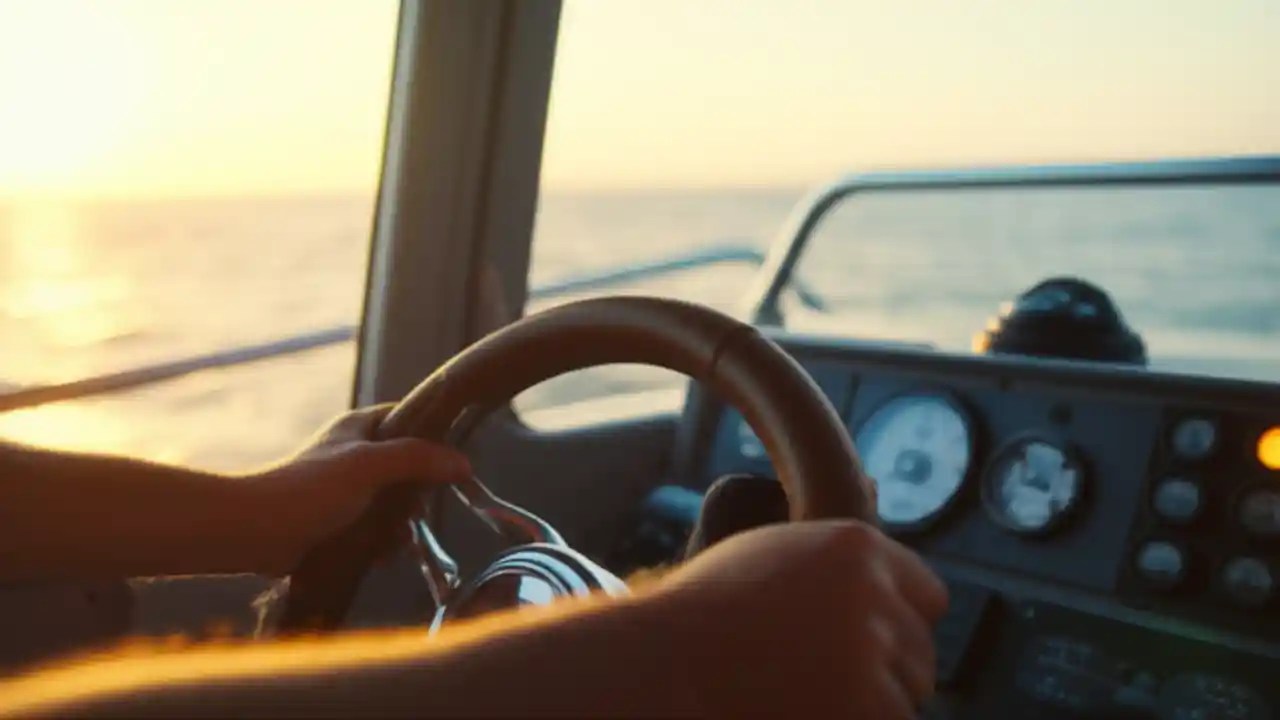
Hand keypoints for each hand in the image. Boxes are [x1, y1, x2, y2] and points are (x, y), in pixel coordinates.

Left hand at [245, 404, 470, 574]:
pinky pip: (375, 528)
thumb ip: (417, 459)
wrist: (256, 532)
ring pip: (393, 501)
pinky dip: (382, 542)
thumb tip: (463, 463)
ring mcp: (346, 489)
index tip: (452, 458)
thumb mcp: (369, 465)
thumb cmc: (311, 490)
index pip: (409, 417)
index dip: (433, 434)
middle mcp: (354, 454)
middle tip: (416, 508)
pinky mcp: (339, 521)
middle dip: (417, 491)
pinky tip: (382, 554)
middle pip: (407, 465)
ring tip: (397, 538)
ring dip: (400, 523)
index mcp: (360, 427)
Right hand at [649, 520, 947, 717]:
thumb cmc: (703, 614)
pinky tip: (805, 711)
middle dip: (886, 673)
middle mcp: (875, 591)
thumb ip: (832, 561)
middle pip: (922, 653)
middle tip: (825, 681)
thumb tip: (876, 535)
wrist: (664, 663)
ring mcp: (874, 651)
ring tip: (804, 695)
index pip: (928, 597)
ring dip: (871, 706)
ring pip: (908, 697)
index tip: (865, 648)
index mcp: (855, 545)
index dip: (898, 626)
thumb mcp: (771, 554)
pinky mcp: (869, 705)